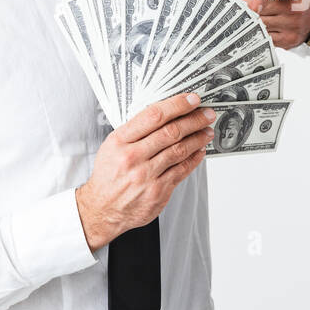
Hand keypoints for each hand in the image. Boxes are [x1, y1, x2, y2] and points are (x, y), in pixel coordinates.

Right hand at [75, 93, 215, 250]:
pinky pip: (182, 170)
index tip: (191, 99)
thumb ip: (135, 131)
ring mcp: (146, 176)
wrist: (103, 209)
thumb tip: (167, 113)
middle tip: (207, 114)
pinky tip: (200, 151)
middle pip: (171, 132)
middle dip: (194, 120)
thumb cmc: (109, 175)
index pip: (153, 116)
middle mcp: (132, 157)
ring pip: (179, 150)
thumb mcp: (112, 146)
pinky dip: (194, 159)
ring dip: (198, 138)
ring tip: (207, 131)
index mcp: (119, 141)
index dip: (177, 105)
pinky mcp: (158, 192)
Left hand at [244, 0, 309, 48]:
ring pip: (260, 23)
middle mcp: (298, 7)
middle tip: (247, 2)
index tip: (249, 2)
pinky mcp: (290, 39)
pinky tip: (262, 22)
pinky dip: (258, 30)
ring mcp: (294, 25)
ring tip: (256, 10)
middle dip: (249, 6)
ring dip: (252, 17)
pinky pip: (264, 36)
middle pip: (261, 9)